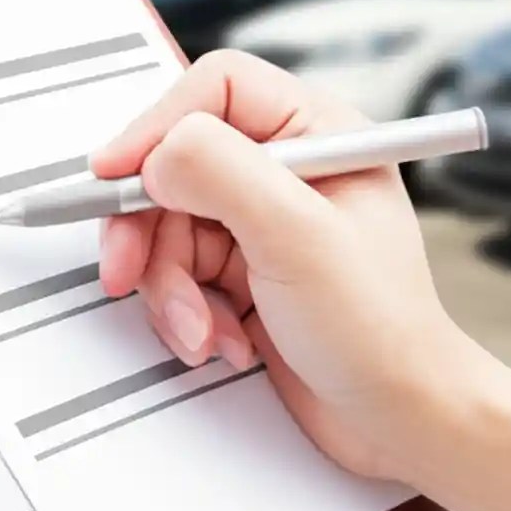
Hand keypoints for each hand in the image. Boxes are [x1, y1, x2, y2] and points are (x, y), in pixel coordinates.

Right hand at [90, 50, 488, 482]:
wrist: (395, 419)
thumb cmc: (381, 329)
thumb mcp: (299, 237)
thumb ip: (222, 174)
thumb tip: (155, 154)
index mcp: (317, 133)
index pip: (215, 91)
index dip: (158, 125)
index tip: (115, 174)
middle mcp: (285, 169)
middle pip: (175, 164)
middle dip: (149, 227)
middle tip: (128, 270)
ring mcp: (260, 222)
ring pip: (167, 225)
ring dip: (170, 286)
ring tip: (201, 329)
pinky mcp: (241, 271)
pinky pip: (176, 272)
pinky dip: (184, 311)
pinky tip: (222, 339)